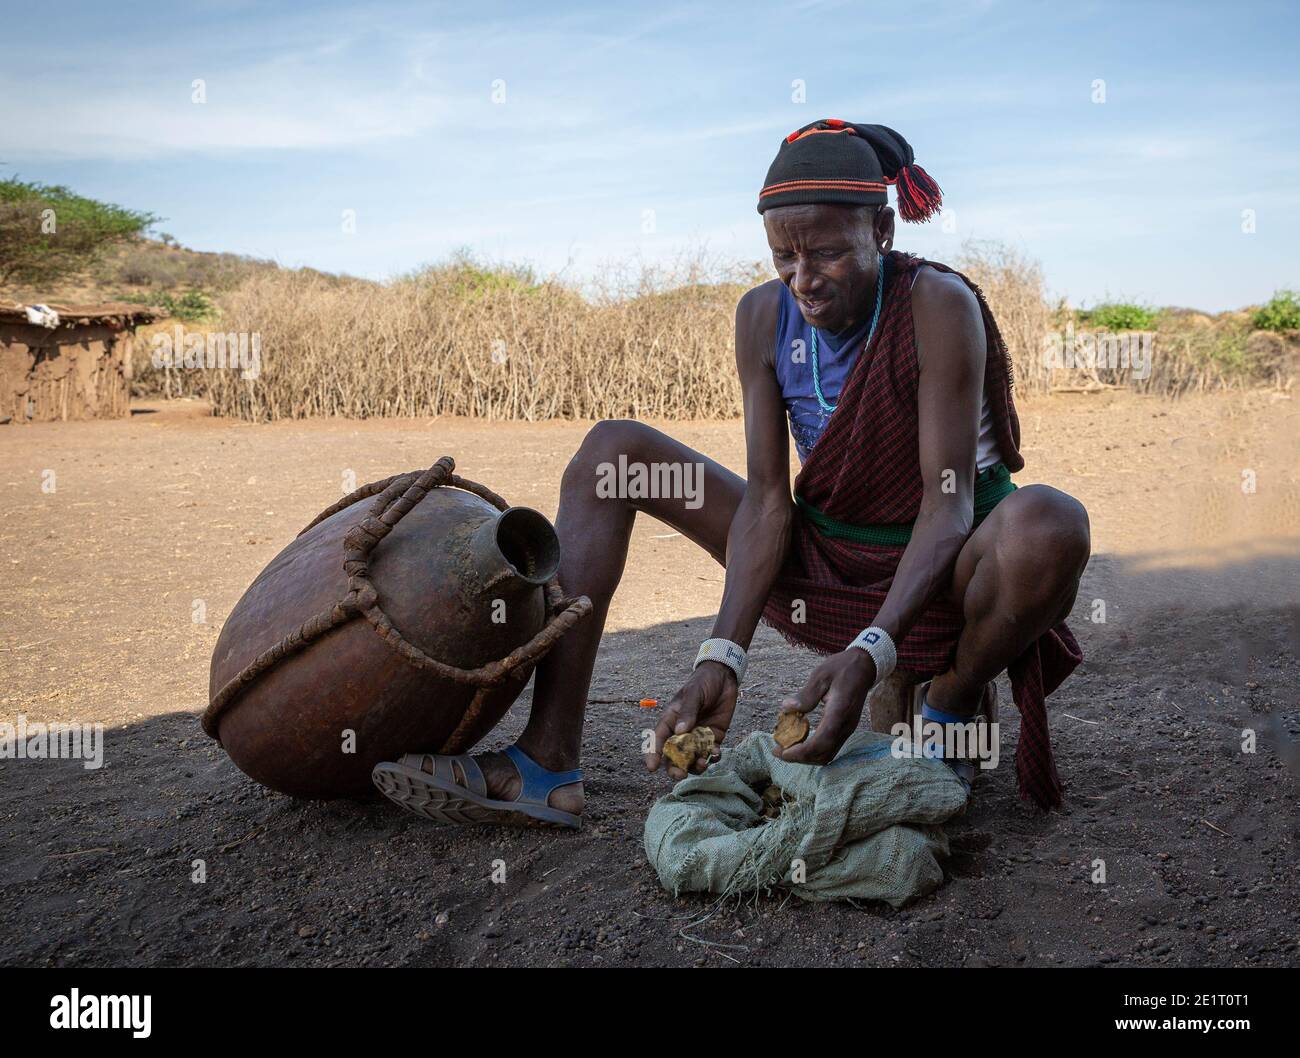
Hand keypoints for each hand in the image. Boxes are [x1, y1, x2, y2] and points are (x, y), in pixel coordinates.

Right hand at [645, 660, 737, 780]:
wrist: (723, 678)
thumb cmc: (702, 683)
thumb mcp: (693, 694)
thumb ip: (687, 712)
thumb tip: (680, 732)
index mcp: (670, 721)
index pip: (658, 740)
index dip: (653, 754)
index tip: (651, 768)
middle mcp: (682, 733)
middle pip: (674, 756)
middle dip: (675, 768)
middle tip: (681, 774)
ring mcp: (697, 737)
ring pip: (692, 759)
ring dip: (695, 766)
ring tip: (702, 762)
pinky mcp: (713, 738)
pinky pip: (710, 753)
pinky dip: (712, 756)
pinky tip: (716, 752)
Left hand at [776, 649, 876, 764]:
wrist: (864, 668)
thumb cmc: (842, 668)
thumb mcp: (821, 675)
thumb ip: (806, 694)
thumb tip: (786, 708)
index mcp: (839, 711)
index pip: (822, 740)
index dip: (802, 751)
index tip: (783, 751)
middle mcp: (845, 726)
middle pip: (823, 754)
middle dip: (799, 758)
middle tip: (777, 751)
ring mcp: (847, 730)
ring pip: (827, 755)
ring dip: (805, 757)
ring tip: (785, 749)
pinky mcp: (845, 730)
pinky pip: (829, 748)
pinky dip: (812, 751)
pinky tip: (799, 742)